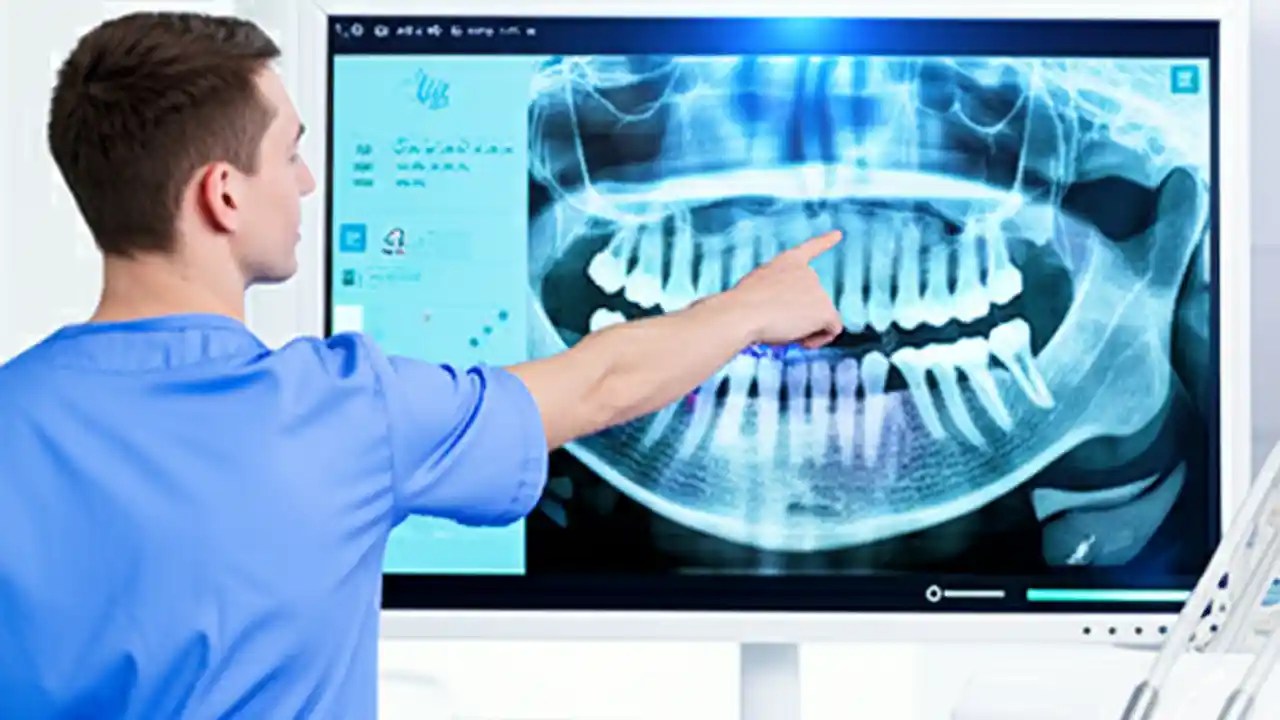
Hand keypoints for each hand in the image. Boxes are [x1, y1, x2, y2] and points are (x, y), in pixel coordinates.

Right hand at [722, 230, 844, 348]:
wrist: (742, 312)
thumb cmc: (740, 307)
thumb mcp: (756, 292)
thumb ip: (776, 298)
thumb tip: (789, 322)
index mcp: (787, 262)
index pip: (809, 249)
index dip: (825, 242)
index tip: (838, 234)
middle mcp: (808, 272)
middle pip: (812, 301)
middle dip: (800, 316)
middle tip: (777, 325)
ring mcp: (819, 290)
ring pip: (819, 319)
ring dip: (804, 330)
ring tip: (781, 330)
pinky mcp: (825, 309)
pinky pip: (832, 330)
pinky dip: (820, 339)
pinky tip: (803, 342)